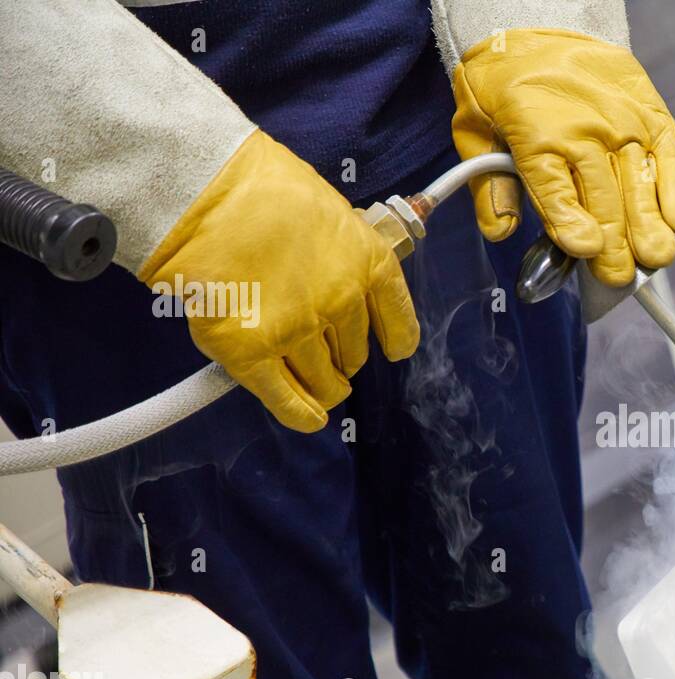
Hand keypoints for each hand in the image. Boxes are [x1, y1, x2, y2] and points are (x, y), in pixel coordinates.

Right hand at [137, 131, 419, 431]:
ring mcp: (297, 330)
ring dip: (321, 386)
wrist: (199, 188)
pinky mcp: (251, 351)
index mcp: (369, 264)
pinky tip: (310, 420)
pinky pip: (285, 398)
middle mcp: (342, 302)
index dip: (395, 340)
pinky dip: (300, 415)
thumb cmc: (256, 185)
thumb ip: (341, 255)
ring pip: (322, 381)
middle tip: (324, 352)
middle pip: (353, 353)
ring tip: (314, 384)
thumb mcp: (327, 212)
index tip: (393, 349)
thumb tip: (341, 282)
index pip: (398, 320)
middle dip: (342, 357)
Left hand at [451, 29, 674, 286]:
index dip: (572, 223)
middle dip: (614, 246)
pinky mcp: (650, 114)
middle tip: (616, 278)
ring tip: (653, 260)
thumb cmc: (504, 86)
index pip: (556, 189)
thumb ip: (487, 186)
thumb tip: (502, 232)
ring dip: (648, 228)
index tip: (586, 250)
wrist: (540, 23)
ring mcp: (623, 121)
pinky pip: (670, 157)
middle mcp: (585, 128)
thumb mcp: (474, 129)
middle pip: (605, 199)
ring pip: (639, 185)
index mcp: (535, 133)